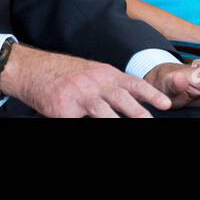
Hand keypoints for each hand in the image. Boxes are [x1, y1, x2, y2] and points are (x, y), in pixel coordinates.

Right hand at [0, 45, 173, 116]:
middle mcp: (95, 83)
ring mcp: (79, 97)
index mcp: (105, 73)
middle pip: (122, 99)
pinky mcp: (64, 110)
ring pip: (103, 113)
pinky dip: (86, 125)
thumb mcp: (93, 72)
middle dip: (139, 113)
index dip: (150, 94)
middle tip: (150, 122)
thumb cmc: (67, 74)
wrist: (34, 70)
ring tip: (132, 129)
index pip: (133, 84)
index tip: (166, 105)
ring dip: (116, 122)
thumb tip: (135, 102)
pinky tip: (86, 124)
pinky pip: (79, 122)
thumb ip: (112, 85)